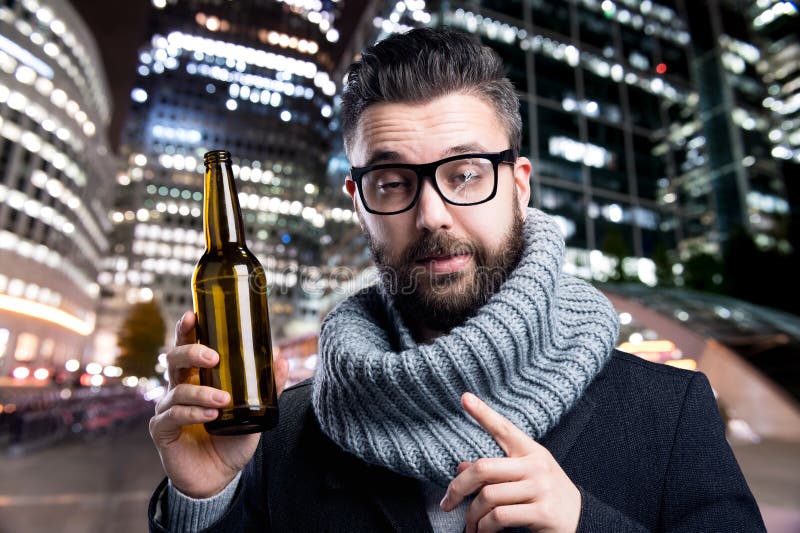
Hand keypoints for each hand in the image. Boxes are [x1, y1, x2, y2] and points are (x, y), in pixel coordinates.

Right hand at [148, 311, 288, 497]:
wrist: (219, 477)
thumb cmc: (232, 438)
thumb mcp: (255, 411)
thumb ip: (267, 387)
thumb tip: (281, 358)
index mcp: (197, 377)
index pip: (188, 347)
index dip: (186, 330)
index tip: (193, 315)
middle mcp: (179, 388)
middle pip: (174, 360)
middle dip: (190, 352)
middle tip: (212, 356)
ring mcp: (168, 409)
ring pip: (178, 390)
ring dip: (201, 392)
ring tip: (223, 399)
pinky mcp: (162, 431)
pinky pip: (173, 416)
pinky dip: (192, 413)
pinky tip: (209, 415)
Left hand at [440, 393, 580, 532]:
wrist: (583, 522)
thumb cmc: (547, 498)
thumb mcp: (525, 479)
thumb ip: (496, 472)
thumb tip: (460, 467)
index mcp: (532, 452)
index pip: (504, 428)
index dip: (483, 413)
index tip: (464, 397)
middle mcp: (536, 466)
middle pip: (484, 468)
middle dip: (458, 487)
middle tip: (447, 503)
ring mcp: (541, 488)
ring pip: (488, 496)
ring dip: (472, 516)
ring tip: (470, 526)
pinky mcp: (542, 512)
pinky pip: (500, 517)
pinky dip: (484, 528)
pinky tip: (482, 532)